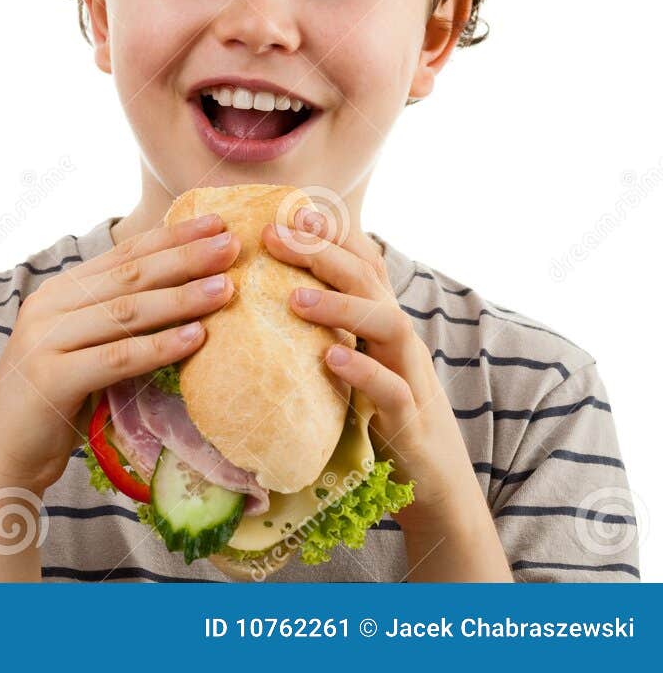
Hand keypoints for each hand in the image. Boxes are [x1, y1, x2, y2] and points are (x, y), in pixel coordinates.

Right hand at [0, 213, 240, 495]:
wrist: (3, 456)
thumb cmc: (53, 404)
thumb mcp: (82, 350)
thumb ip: (113, 323)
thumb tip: (181, 296)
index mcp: (57, 293)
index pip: (122, 256)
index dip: (170, 237)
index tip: (216, 223)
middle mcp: (48, 307)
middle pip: (128, 276)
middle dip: (184, 258)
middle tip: (231, 244)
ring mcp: (45, 340)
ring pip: (126, 312)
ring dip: (181, 298)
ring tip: (225, 288)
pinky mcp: (51, 378)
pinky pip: (117, 358)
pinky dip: (159, 347)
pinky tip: (196, 338)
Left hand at [264, 209, 494, 542]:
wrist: (433, 483)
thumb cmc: (377, 416)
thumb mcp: (347, 361)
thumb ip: (319, 328)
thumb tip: (258, 298)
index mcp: (379, 321)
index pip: (363, 261)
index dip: (331, 232)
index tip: (289, 208)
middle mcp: (398, 340)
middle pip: (370, 280)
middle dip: (323, 252)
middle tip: (274, 234)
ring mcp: (410, 377)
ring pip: (388, 324)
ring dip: (341, 305)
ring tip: (294, 297)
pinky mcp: (410, 421)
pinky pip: (392, 390)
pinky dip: (364, 371)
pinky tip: (331, 359)